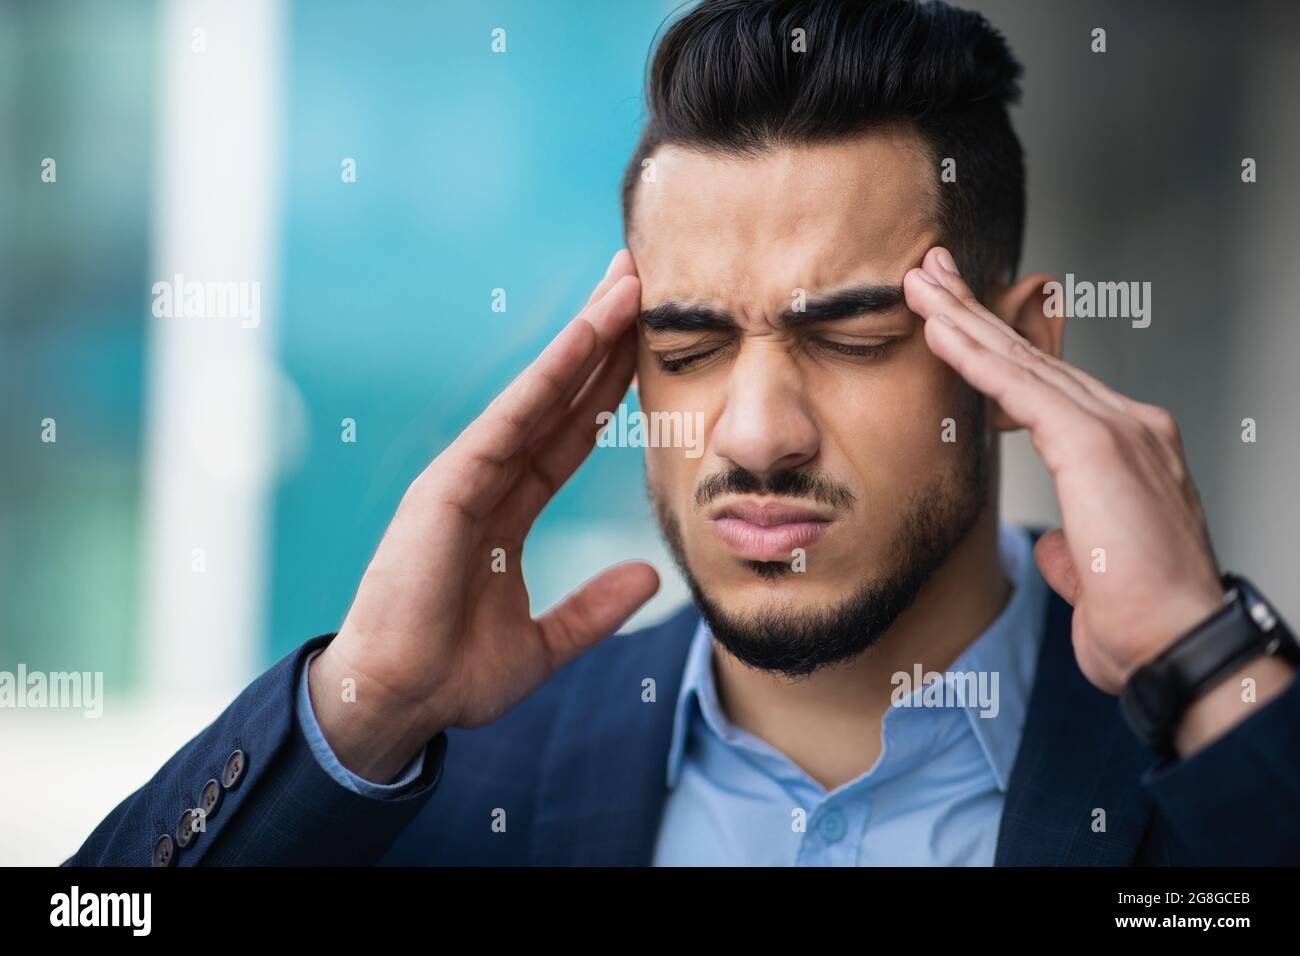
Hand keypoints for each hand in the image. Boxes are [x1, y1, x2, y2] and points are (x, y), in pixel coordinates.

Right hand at [311, 250, 659, 780]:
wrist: (396, 702)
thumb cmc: (453, 675)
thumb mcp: (545, 644)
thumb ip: (595, 609)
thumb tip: (650, 577)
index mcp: (506, 513)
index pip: (569, 436)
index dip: (608, 390)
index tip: (646, 346)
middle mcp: (487, 483)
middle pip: (558, 399)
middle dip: (601, 341)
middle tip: (640, 279)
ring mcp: (466, 477)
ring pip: (539, 393)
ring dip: (585, 336)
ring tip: (628, 282)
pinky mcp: (449, 483)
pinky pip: (512, 418)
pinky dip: (551, 373)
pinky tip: (588, 333)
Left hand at [903, 246, 1224, 695]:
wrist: (1179, 645)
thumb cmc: (1140, 622)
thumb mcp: (1094, 576)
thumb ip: (1070, 551)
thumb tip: (1053, 549)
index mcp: (1128, 451)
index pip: (1047, 388)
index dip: (996, 350)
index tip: (953, 322)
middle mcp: (1127, 425)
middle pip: (1033, 357)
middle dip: (974, 313)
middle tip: (928, 273)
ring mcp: (1118, 428)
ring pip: (1022, 361)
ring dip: (964, 320)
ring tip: (919, 284)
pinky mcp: (1096, 443)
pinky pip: (1021, 387)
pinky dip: (976, 355)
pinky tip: (940, 330)